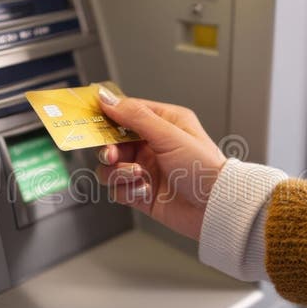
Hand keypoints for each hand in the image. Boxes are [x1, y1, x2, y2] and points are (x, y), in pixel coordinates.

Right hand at [95, 88, 225, 239]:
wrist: (216, 208)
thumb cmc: (205, 168)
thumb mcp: (169, 135)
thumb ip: (135, 116)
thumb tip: (107, 99)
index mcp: (164, 123)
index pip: (127, 112)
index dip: (108, 115)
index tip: (91, 118)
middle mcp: (153, 145)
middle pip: (113, 141)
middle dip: (110, 148)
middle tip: (112, 155)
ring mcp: (146, 169)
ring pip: (111, 167)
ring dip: (119, 172)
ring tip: (138, 176)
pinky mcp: (142, 193)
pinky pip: (118, 189)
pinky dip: (127, 190)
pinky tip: (144, 191)